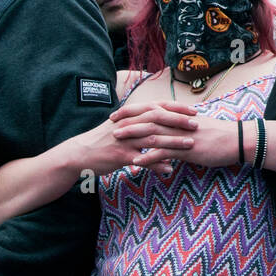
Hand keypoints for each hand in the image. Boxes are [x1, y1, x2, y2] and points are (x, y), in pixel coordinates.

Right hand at [66, 103, 197, 176]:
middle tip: (196, 124)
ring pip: (153, 139)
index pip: (157, 106)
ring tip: (189, 144)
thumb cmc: (103, 140)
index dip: (176, 108)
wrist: (79, 154)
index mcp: (130, 115)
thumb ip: (140, 124)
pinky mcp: (120, 156)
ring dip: (173, 142)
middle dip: (178, 121)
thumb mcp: (122, 127)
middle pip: (157, 119)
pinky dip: (157, 164)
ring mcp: (124, 140)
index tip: (194, 110)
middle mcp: (129, 124)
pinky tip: (169, 169)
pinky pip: (142, 160)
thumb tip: (158, 126)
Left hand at [113, 107, 240, 170]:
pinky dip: (149, 157)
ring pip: (153, 133)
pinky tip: (136, 162)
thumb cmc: (220, 135)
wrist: (238, 140)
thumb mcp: (198, 127)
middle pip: (148, 118)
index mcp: (180, 116)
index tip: (120, 113)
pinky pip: (165, 153)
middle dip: (128, 119)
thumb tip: (172, 130)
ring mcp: (183, 135)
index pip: (153, 109)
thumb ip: (182, 128)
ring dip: (134, 136)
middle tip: (111, 122)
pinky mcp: (188, 149)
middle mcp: (179, 123)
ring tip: (117, 139)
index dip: (135, 110)